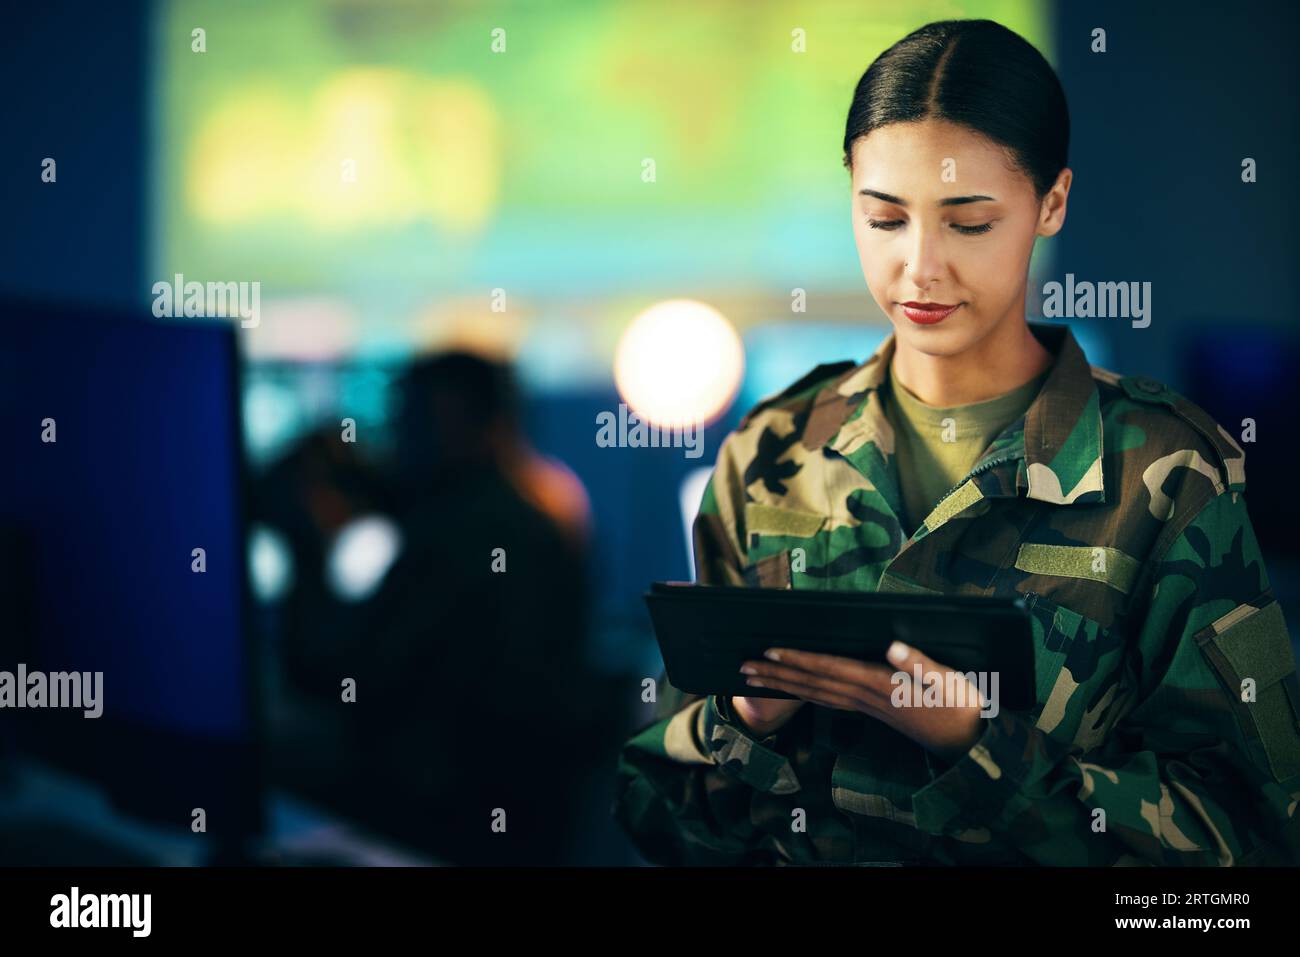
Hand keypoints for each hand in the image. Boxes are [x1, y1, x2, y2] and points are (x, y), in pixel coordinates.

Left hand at [739, 641, 989, 761]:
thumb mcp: (950, 681)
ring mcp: (868, 707)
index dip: (799, 659)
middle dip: (778, 674)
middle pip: (814, 684)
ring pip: (817, 694)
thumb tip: (892, 646)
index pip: (830, 669)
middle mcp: (867, 698)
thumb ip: (921, 664)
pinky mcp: (873, 711)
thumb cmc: (964, 705)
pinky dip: (807, 693)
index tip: (770, 651)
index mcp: (880, 684)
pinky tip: (795, 690)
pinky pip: (830, 701)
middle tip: (743, 667)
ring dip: (785, 685)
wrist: (972, 742)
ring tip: (756, 677)